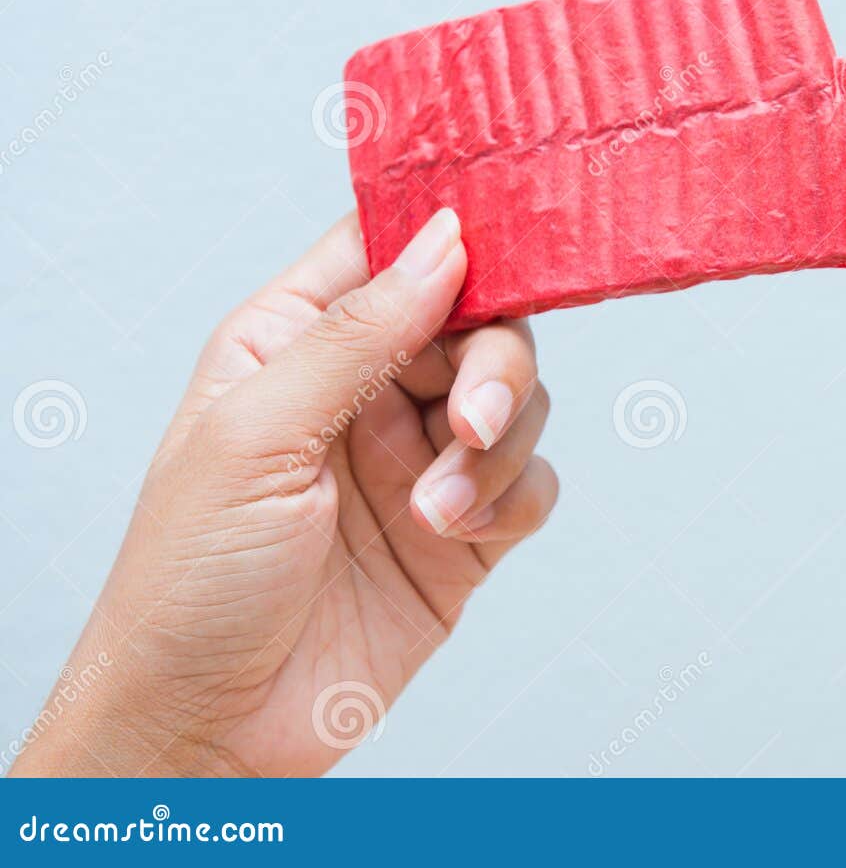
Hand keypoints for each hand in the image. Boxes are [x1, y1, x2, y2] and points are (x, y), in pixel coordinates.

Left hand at [11, 209, 554, 776]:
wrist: (211, 733)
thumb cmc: (189, 583)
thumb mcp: (255, 435)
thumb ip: (357, 333)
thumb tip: (442, 242)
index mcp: (293, 344)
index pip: (385, 252)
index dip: (447, 236)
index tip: (500, 243)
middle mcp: (364, 392)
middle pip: (476, 324)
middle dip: (492, 366)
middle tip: (470, 420)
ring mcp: (417, 461)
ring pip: (516, 402)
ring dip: (495, 448)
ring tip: (435, 508)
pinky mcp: (463, 531)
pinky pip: (533, 483)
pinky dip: (512, 499)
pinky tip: (455, 532)